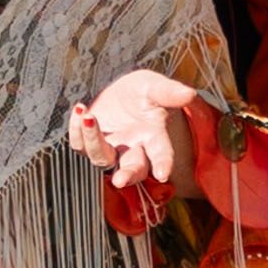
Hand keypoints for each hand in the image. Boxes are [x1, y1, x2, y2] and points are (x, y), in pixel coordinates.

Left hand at [69, 67, 201, 192]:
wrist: (121, 93)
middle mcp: (133, 149)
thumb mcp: (154, 86)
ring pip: (101, 159)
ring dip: (94, 141)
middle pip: (132, 169)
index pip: (161, 153)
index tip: (163, 174)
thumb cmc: (142, 93)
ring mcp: (111, 149)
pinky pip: (80, 145)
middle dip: (128, 175)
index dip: (163, 164)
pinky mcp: (90, 144)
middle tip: (121, 180)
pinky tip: (80, 109)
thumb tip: (190, 94)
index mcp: (154, 137)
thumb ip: (169, 92)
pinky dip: (76, 130)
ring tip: (89, 117)